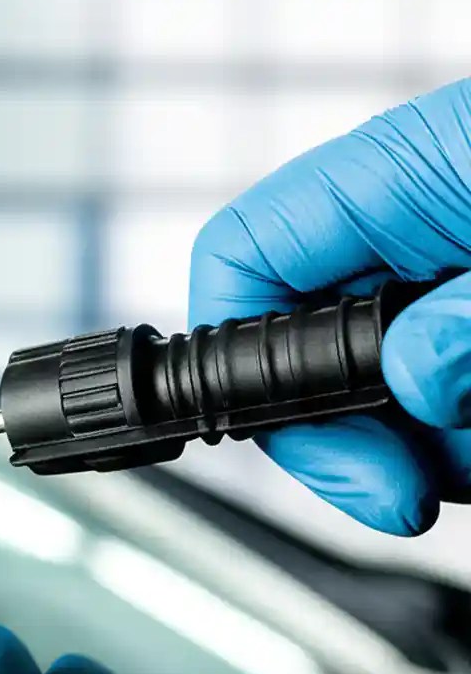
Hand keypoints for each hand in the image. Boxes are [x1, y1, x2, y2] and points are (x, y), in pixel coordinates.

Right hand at [189, 78, 470, 535]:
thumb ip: (466, 314)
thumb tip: (412, 384)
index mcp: (383, 185)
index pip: (239, 261)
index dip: (227, 347)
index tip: (267, 422)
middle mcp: (401, 247)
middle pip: (296, 358)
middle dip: (338, 438)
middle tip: (396, 489)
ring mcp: (444, 303)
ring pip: (378, 410)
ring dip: (424, 455)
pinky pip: (445, 427)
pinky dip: (463, 455)